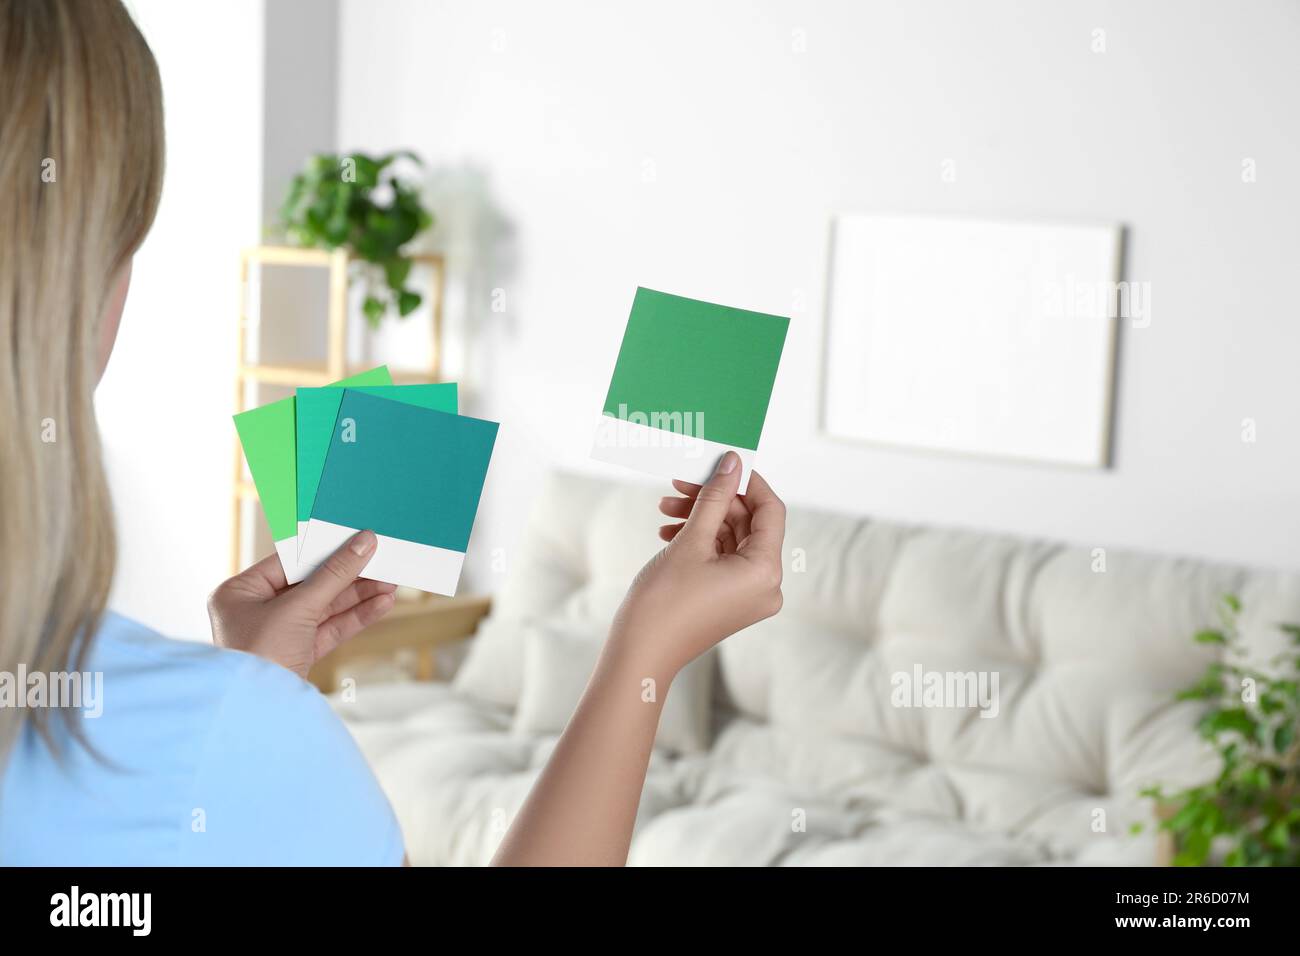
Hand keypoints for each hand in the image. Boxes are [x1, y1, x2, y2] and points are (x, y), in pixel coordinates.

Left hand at [207, 530, 396, 678]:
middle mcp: (254, 611)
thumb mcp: (298, 608)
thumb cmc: (258, 657)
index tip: (356, 539)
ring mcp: (277, 634)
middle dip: (349, 576)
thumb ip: (334, 574)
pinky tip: (380, 605)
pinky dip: (355, 617)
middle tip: (381, 562)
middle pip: (311, 584)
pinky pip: (329, 629)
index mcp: (239, 592)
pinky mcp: (297, 654)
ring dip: (358, 596)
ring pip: (324, 607)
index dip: (325, 549)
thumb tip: (363, 542)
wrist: (257, 718)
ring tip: (390, 584)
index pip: (289, 561)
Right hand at [609, 452, 785, 677]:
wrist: (640, 653)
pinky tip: (669, 532)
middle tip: (680, 484)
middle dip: (713, 501)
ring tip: (665, 508)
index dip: (748, 482)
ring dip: (700, 519)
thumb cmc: (664, 602)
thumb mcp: (691, 540)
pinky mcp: (731, 600)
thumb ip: (715, 498)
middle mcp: (766, 586)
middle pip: (748, 524)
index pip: (770, 511)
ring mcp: (749, 595)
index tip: (722, 464)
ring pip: (731, 539)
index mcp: (765, 571)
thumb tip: (733, 464)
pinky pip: (723, 559)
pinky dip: (700, 541)